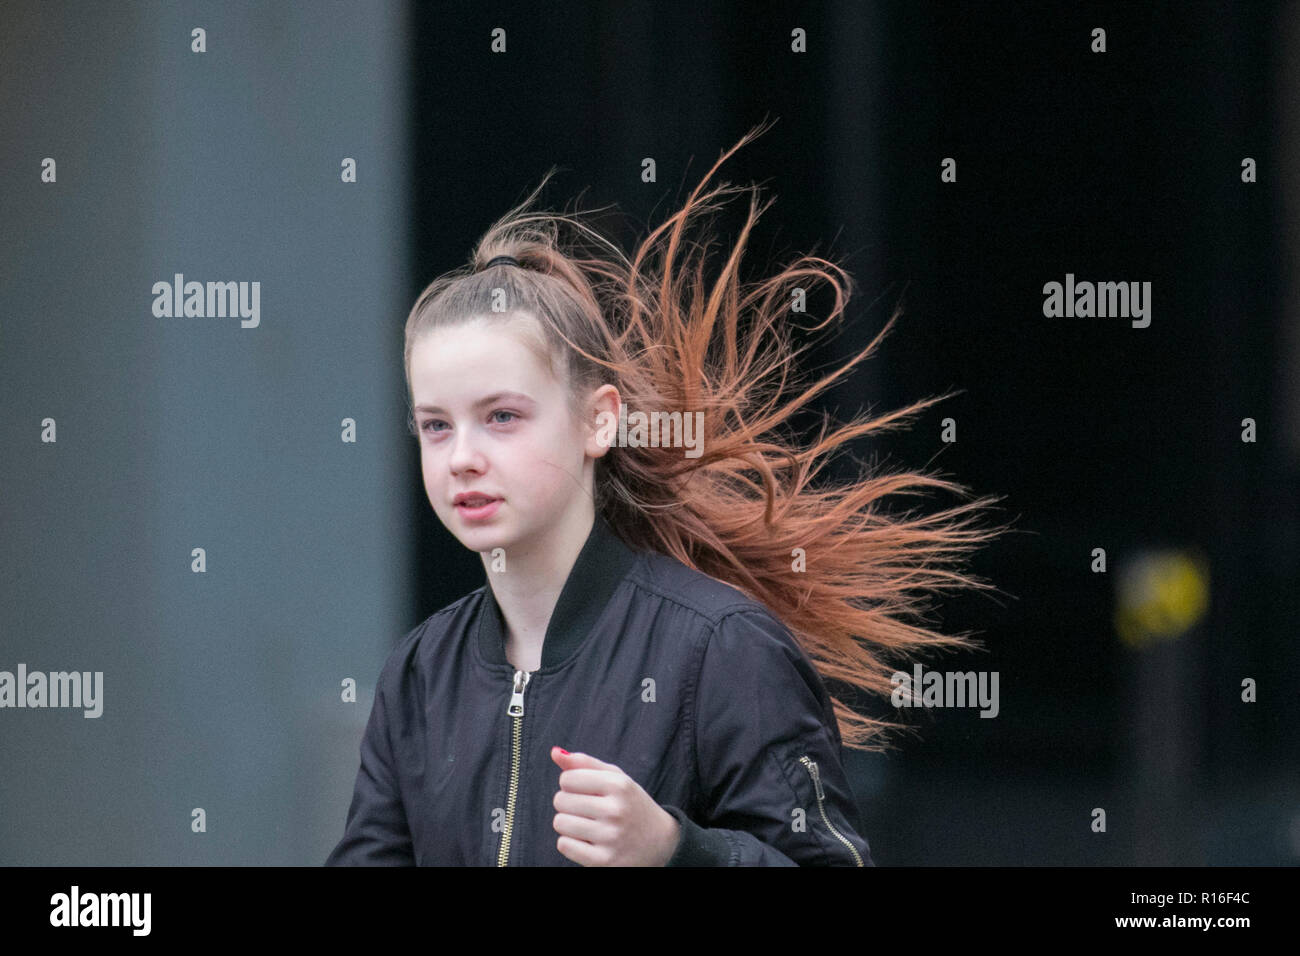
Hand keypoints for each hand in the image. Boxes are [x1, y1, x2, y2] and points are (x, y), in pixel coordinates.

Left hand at [550, 746, 681, 865]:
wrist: (662, 843)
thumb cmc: (631, 805)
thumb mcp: (616, 778)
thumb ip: (585, 763)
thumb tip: (554, 752)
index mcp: (619, 785)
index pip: (567, 779)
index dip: (572, 784)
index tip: (586, 791)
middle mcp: (616, 810)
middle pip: (560, 800)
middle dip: (569, 804)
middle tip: (589, 809)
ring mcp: (610, 838)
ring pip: (560, 823)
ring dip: (568, 824)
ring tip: (588, 825)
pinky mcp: (603, 861)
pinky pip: (563, 845)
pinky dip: (571, 843)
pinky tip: (589, 841)